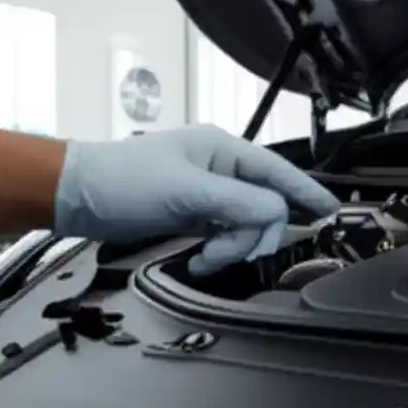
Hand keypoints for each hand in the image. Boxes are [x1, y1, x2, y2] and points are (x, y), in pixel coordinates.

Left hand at [53, 126, 339, 275]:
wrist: (75, 197)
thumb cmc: (122, 182)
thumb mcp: (187, 192)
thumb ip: (240, 204)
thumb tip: (276, 217)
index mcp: (223, 149)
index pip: (279, 172)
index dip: (307, 192)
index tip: (332, 212)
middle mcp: (220, 168)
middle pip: (265, 206)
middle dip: (251, 235)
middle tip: (227, 253)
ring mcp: (207, 192)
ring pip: (245, 225)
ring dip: (231, 248)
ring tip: (205, 258)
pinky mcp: (193, 213)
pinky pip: (225, 234)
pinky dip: (218, 250)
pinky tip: (199, 258)